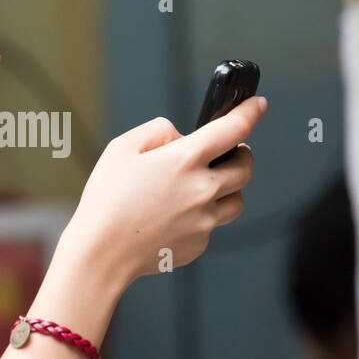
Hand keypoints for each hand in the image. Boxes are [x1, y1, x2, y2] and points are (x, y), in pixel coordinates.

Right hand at [68, 96, 266, 287]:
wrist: (101, 253)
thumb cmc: (106, 199)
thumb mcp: (122, 148)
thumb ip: (159, 131)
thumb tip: (182, 137)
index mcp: (185, 159)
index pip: (233, 129)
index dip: (250, 112)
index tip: (258, 105)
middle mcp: (202, 190)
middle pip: (245, 168)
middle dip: (242, 155)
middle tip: (231, 152)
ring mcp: (204, 220)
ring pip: (237, 201)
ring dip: (229, 188)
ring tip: (205, 186)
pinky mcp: (199, 243)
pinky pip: (213, 225)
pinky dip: (203, 216)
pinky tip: (175, 216)